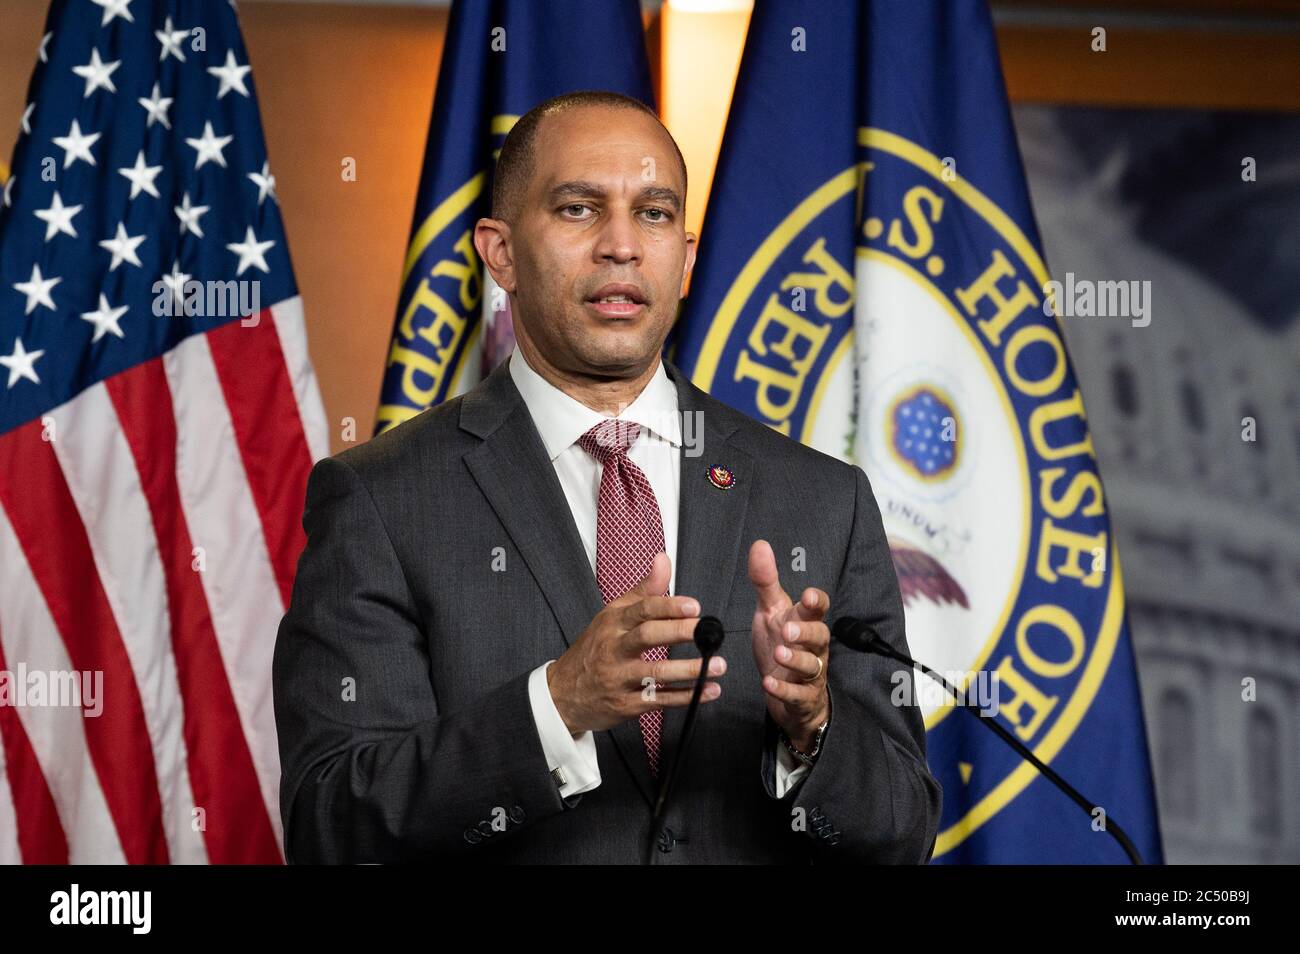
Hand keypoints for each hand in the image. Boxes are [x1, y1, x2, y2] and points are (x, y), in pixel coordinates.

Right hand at [546, 552, 726, 734]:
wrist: (563, 693)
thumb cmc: (596, 648)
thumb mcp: (613, 615)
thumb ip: (644, 590)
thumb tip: (664, 559)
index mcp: (613, 623)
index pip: (642, 610)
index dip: (669, 607)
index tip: (695, 606)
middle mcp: (614, 649)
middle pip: (647, 637)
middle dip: (678, 632)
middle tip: (706, 631)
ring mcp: (618, 678)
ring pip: (655, 672)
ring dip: (689, 670)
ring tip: (718, 666)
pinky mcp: (625, 705)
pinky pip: (659, 700)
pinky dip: (685, 696)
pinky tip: (709, 691)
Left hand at [748, 540, 829, 751]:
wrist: (789, 693)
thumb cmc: (782, 645)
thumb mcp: (771, 612)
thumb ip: (765, 581)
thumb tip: (759, 545)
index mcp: (806, 622)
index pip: (819, 609)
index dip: (817, 602)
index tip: (808, 596)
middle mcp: (813, 647)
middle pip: (820, 636)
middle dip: (806, 632)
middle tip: (788, 629)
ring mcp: (810, 674)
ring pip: (811, 665)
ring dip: (796, 659)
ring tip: (779, 654)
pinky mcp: (802, 697)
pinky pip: (797, 694)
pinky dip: (783, 689)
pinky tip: (768, 683)